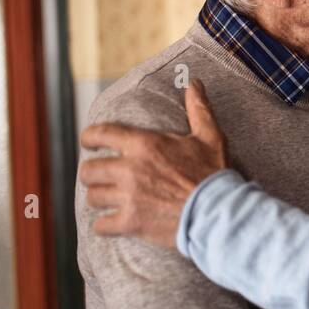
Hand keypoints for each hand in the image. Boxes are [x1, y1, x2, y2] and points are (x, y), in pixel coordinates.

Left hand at [79, 79, 227, 247]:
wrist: (220, 213)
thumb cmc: (214, 174)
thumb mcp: (210, 137)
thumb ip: (198, 109)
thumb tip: (195, 83)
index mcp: (145, 145)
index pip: (101, 134)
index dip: (89, 138)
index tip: (88, 142)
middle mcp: (130, 170)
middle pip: (89, 170)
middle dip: (92, 173)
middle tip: (100, 176)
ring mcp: (129, 198)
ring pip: (93, 197)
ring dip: (100, 198)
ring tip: (108, 199)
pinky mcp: (131, 223)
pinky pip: (101, 226)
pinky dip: (104, 226)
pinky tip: (112, 223)